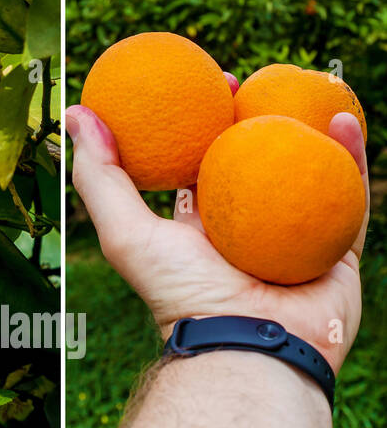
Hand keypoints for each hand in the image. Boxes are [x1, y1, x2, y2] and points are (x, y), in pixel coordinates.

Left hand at [66, 88, 366, 373]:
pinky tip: (344, 117)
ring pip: (306, 171)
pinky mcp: (336, 250)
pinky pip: (349, 194)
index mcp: (198, 225)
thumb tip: (78, 113)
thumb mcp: (125, 229)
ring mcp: (292, 238)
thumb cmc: (180, 293)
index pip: (200, 161)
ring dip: (308, 127)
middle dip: (256, 117)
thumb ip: (100, 174)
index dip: (202, 121)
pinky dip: (350, 156)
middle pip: (253, 160)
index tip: (206, 81)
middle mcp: (245, 229)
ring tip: (308, 85)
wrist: (247, 348)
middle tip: (253, 80)